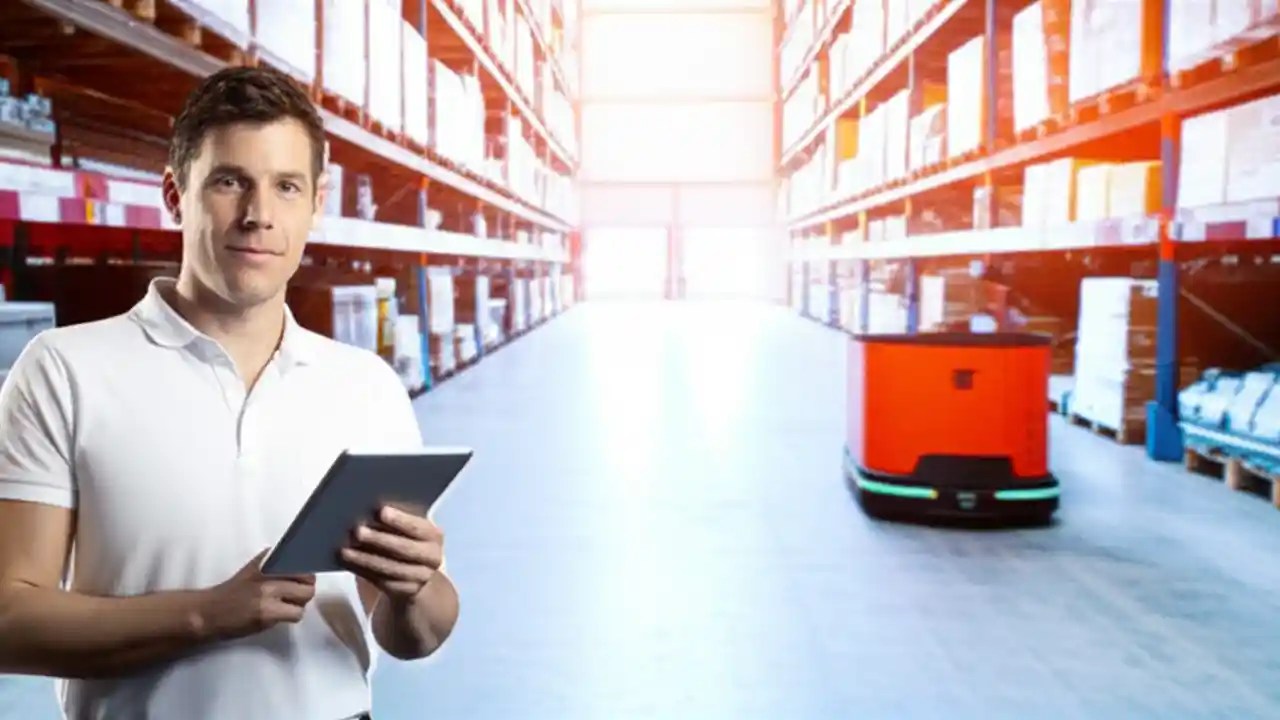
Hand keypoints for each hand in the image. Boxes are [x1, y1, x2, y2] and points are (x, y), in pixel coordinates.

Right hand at [198, 549, 316, 640]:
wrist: (209, 612)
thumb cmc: (231, 592)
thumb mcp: (251, 569)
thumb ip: (271, 561)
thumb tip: (295, 555)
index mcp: (266, 561)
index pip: (301, 560)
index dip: (307, 572)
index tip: (304, 579)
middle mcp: (268, 574)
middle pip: (309, 578)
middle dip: (306, 589)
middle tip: (296, 596)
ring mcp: (268, 592)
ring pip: (305, 596)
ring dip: (299, 604)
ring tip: (285, 607)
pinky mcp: (267, 612)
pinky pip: (295, 614)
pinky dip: (291, 616)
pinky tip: (278, 616)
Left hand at [341, 506, 443, 603]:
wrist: (416, 571)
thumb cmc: (405, 539)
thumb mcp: (406, 528)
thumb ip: (394, 520)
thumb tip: (369, 510)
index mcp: (433, 535)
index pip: (417, 527)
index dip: (400, 520)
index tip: (380, 511)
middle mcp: (432, 557)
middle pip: (404, 549)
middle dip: (379, 539)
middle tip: (357, 531)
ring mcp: (420, 577)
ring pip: (391, 568)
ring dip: (366, 559)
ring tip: (345, 550)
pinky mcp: (405, 591)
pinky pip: (382, 582)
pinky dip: (362, 571)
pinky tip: (347, 562)